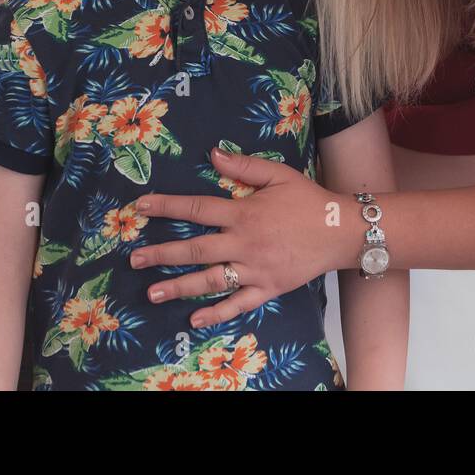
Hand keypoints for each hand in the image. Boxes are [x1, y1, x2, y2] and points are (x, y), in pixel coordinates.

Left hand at [131, 148, 351, 327]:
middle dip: (161, 253)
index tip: (141, 207)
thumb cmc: (308, 200)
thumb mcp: (278, 175)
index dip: (167, 206)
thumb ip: (244, 166)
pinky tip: (194, 319)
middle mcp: (243, 243)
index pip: (197, 208)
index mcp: (244, 213)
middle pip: (195, 248)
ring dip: (179, 286)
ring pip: (210, 280)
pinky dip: (216, 312)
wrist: (341, 230)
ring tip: (152, 293)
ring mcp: (254, 269)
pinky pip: (238, 303)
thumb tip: (213, 154)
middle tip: (134, 259)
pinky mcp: (267, 288)